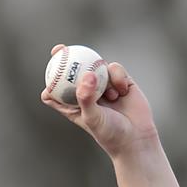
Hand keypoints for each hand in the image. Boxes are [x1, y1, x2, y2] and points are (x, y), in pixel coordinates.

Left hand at [39, 44, 158, 158]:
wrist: (137, 138)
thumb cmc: (111, 134)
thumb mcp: (93, 118)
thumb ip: (86, 98)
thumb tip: (86, 75)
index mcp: (74, 106)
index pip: (58, 91)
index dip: (51, 80)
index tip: (49, 68)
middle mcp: (88, 94)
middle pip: (73, 72)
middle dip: (65, 58)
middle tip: (59, 49)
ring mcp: (104, 86)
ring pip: (96, 67)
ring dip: (102, 76)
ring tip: (111, 96)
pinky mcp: (120, 81)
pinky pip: (115, 69)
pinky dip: (117, 77)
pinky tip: (122, 92)